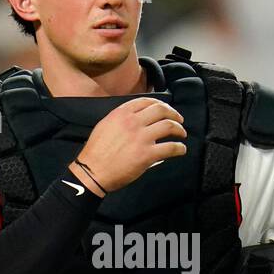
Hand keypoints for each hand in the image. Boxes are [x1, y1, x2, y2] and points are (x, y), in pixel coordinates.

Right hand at [72, 97, 187, 194]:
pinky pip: (170, 148)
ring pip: (169, 126)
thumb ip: (121, 119)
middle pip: (161, 110)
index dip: (161, 104)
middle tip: (179, 120)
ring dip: (179, 129)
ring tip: (182, 134)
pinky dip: (179, 148)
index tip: (166, 110)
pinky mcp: (147, 155)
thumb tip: (138, 118)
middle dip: (174, 114)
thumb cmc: (96, 152)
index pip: (147, 101)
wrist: (92, 172)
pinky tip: (181, 150)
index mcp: (121, 114)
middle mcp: (133, 122)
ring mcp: (141, 138)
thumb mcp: (105, 125)